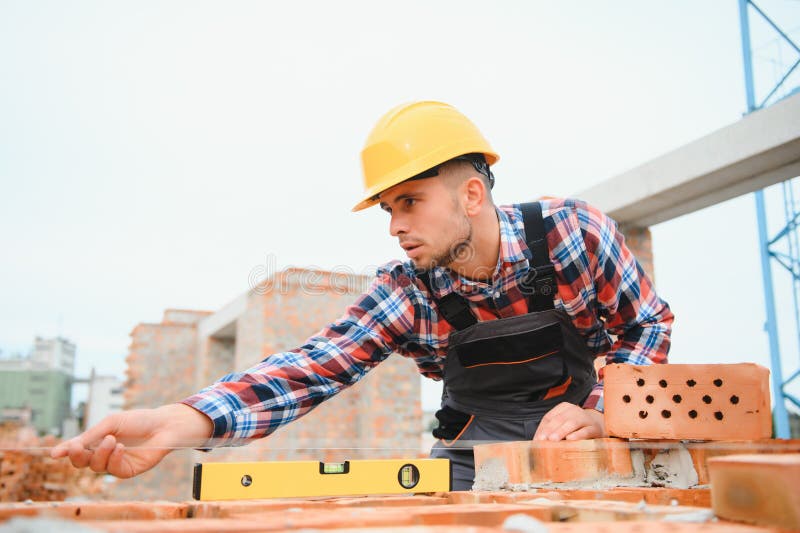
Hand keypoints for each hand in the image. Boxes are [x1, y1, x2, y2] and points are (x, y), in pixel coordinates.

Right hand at [51, 403, 213, 477]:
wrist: (164, 425)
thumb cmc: (138, 420)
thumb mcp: (110, 423)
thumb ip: (89, 436)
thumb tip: (62, 449)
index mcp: (97, 439)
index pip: (76, 448)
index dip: (65, 451)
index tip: (54, 453)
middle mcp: (103, 453)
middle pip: (81, 462)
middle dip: (77, 456)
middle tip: (78, 447)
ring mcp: (115, 462)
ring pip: (95, 466)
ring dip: (100, 453)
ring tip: (113, 440)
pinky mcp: (127, 471)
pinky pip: (113, 470)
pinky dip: (114, 458)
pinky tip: (121, 448)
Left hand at [532, 402, 605, 440]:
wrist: (599, 424)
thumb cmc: (576, 426)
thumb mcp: (563, 424)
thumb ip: (551, 430)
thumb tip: (537, 441)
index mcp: (563, 408)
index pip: (549, 417)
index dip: (542, 428)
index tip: (537, 440)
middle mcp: (574, 410)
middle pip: (559, 419)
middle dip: (550, 430)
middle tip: (543, 440)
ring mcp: (585, 418)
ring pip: (572, 423)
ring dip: (561, 431)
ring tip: (553, 440)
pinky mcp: (595, 428)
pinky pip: (585, 431)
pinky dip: (577, 435)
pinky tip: (570, 440)